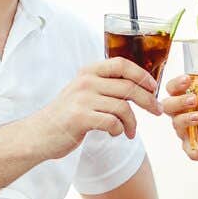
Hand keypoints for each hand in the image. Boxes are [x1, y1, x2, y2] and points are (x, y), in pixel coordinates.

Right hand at [29, 58, 161, 160]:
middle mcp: (86, 81)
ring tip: (130, 132)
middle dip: (148, 100)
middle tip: (157, 111)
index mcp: (89, 72)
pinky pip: (112, 122)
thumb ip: (106, 85)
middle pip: (128, 86)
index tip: (153, 87)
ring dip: (133, 123)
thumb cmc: (67, 115)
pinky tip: (116, 134)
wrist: (39, 134)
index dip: (142, 74)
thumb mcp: (84, 92)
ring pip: (123, 107)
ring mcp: (82, 99)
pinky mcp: (80, 118)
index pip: (122, 64)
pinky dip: (119, 130)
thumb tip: (140, 87)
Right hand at [162, 72, 197, 162]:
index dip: (177, 83)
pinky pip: (190, 151)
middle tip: (194, 99)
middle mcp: (181, 113)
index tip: (188, 79)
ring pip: (176, 125)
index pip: (173, 87)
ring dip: (186, 120)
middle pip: (169, 105)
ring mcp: (184, 132)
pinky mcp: (191, 148)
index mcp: (187, 98)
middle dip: (179, 101)